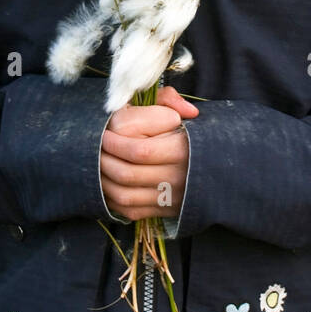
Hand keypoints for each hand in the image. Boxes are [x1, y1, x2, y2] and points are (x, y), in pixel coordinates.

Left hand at [100, 86, 198, 221]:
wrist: (215, 167)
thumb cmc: (188, 134)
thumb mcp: (179, 112)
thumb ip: (168, 100)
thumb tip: (180, 109)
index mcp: (181, 150)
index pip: (139, 151)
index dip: (115, 143)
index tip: (103, 133)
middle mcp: (176, 177)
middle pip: (128, 173)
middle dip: (104, 160)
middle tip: (95, 148)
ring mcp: (170, 197)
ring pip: (125, 194)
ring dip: (104, 180)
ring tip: (97, 164)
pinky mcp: (165, 211)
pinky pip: (130, 209)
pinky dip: (112, 199)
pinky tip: (107, 183)